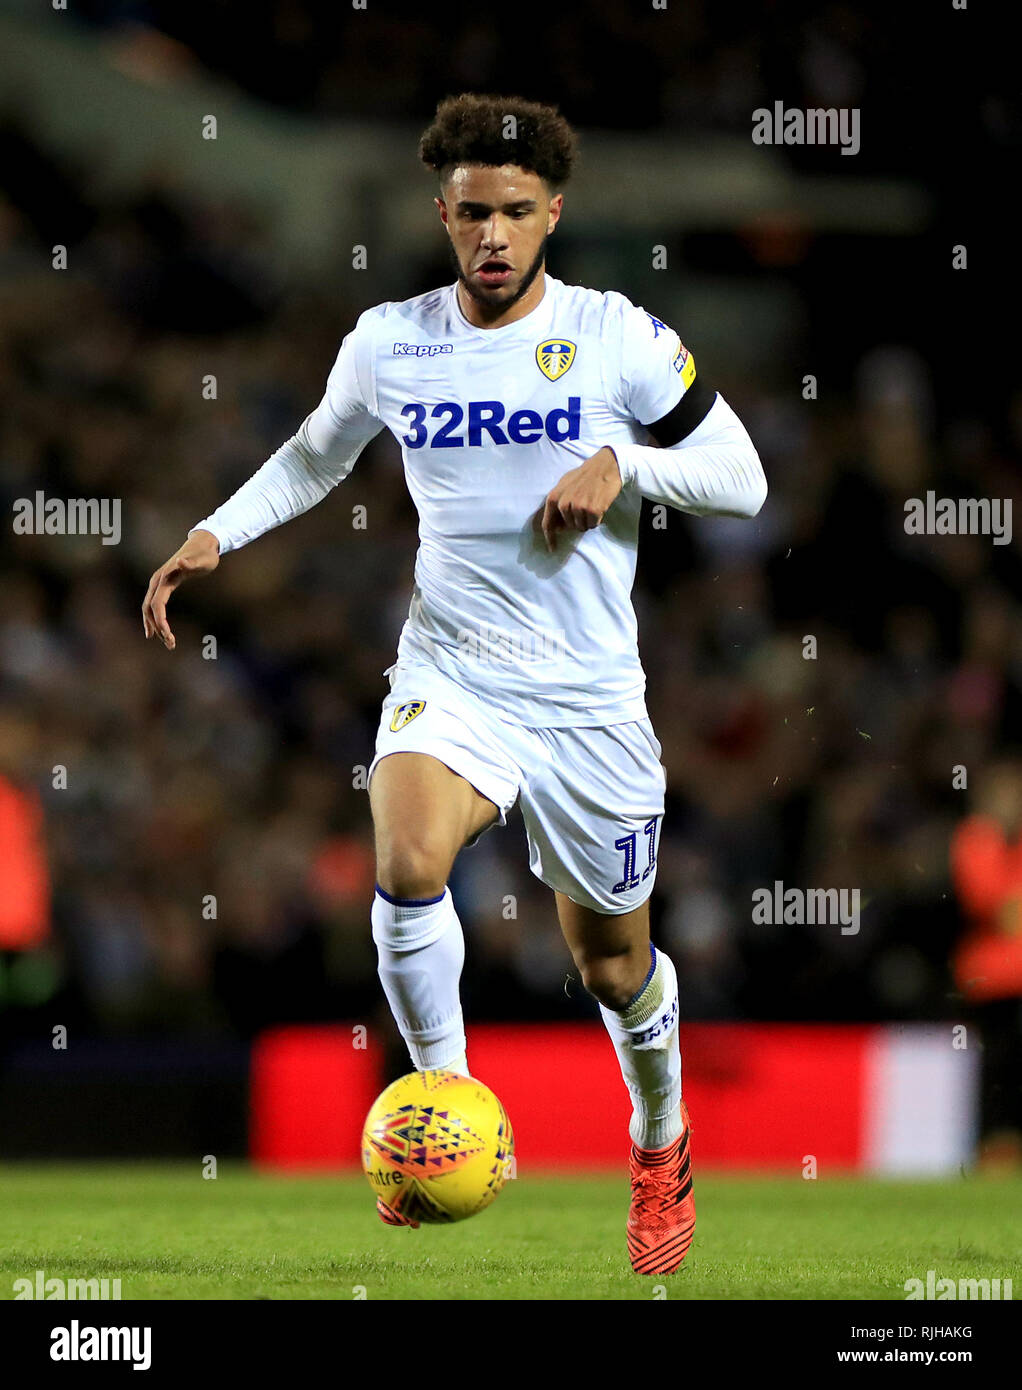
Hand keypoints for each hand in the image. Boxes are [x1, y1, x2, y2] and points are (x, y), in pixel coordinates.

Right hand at [142, 530, 219, 649]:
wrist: (203, 543)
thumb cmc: (205, 554)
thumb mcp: (203, 560)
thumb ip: (191, 563)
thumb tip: (180, 561)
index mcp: (164, 578)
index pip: (157, 604)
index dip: (160, 621)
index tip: (168, 636)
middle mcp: (157, 581)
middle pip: (150, 609)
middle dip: (158, 628)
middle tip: (171, 645)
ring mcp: (158, 583)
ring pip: (149, 609)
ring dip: (156, 626)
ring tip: (168, 643)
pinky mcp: (163, 585)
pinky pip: (154, 605)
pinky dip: (155, 619)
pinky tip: (159, 631)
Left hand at [538, 446, 622, 552]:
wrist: (605, 467)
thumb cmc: (584, 476)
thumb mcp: (564, 485)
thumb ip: (557, 502)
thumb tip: (555, 525)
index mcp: (554, 497)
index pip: (548, 524)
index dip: (550, 539)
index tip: (552, 549)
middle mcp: (564, 503)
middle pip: (568, 527)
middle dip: (576, 521)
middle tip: (584, 507)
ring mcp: (578, 507)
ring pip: (581, 527)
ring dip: (587, 520)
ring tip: (592, 504)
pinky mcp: (593, 510)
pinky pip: (592, 525)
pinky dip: (596, 520)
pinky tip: (599, 507)